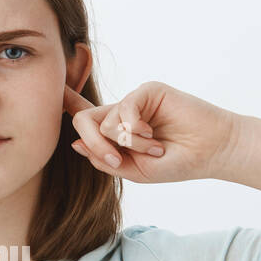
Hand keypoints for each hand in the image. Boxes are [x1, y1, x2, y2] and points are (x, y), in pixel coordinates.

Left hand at [63, 81, 239, 182]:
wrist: (209, 153)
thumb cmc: (175, 163)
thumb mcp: (133, 171)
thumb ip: (104, 159)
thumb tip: (76, 143)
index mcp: (115, 132)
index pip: (85, 117)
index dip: (66, 103)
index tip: (50, 89)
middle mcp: (121, 113)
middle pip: (85, 121)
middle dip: (95, 145)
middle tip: (116, 161)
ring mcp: (134, 101)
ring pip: (105, 120)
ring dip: (128, 144)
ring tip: (154, 149)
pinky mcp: (148, 91)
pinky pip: (123, 109)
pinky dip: (134, 130)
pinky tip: (153, 137)